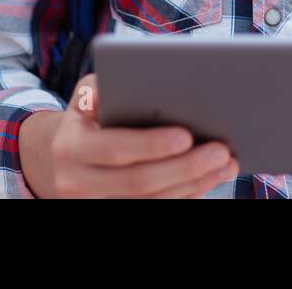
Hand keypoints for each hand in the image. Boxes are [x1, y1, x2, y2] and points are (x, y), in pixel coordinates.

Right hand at [18, 73, 237, 197]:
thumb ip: (104, 87)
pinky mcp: (114, 213)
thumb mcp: (87, 95)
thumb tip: (132, 78)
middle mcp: (76, 183)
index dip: (151, 145)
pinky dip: (187, 195)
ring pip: (152, 201)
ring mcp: (95, 205)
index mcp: (70, 147)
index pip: (114, 149)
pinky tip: (210, 179)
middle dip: (185, 167)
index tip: (187, 135)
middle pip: (139, 182)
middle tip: (221, 150)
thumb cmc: (89, 115)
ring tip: (226, 163)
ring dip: (195, 183)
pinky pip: (156, 209)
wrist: (66, 157)